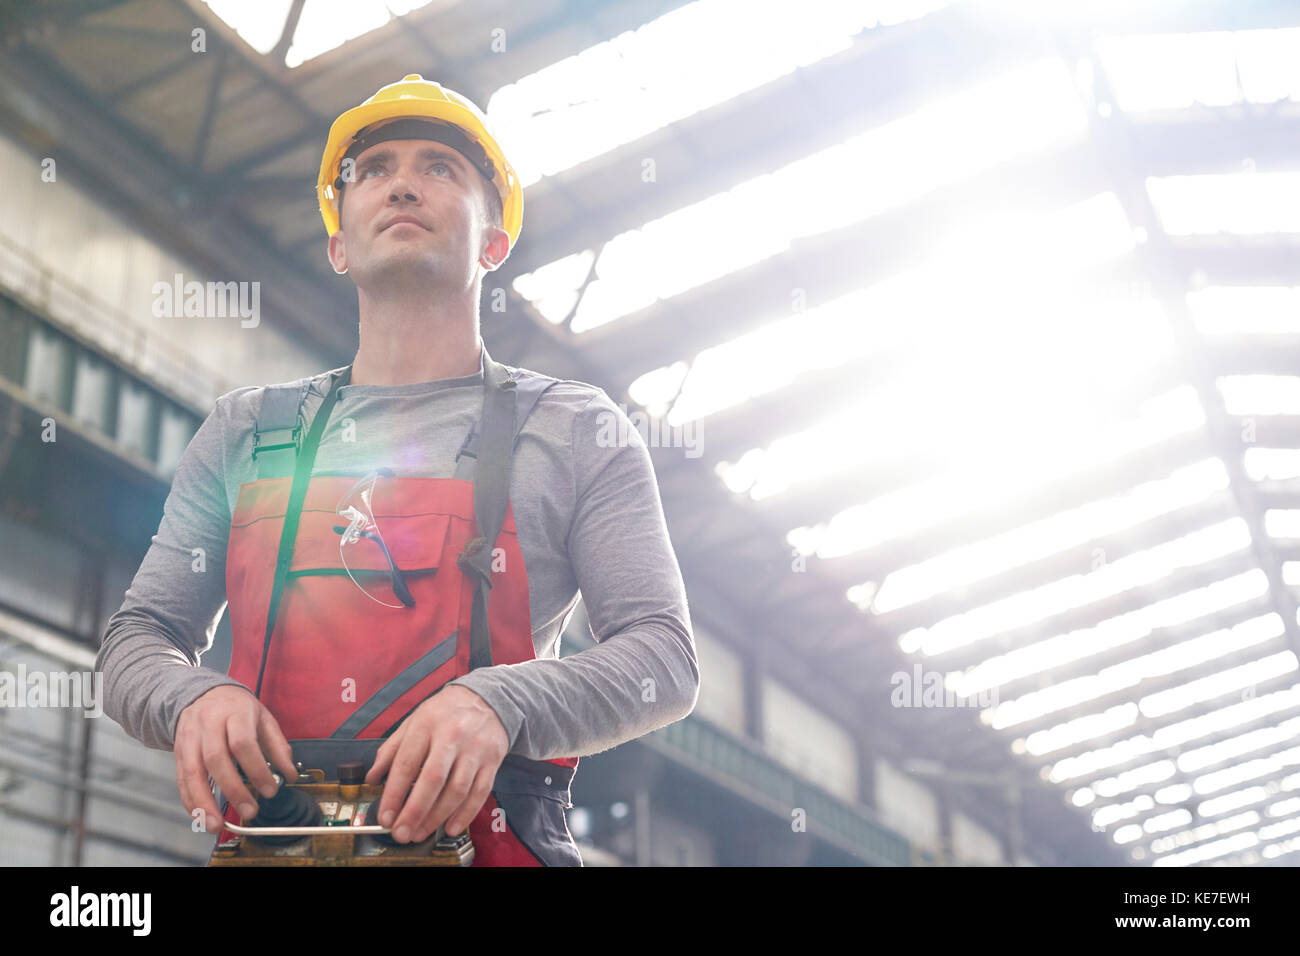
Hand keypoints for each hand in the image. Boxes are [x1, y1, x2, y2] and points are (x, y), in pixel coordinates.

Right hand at [174, 685, 297, 831]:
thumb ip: (278, 746)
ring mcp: (190, 738)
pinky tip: (200, 816)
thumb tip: (289, 775)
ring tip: (217, 825)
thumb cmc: (237, 708)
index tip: (270, 790)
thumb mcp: (264, 718)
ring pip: (193, 772)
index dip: (257, 769)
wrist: (203, 693)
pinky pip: (181, 779)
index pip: (243, 743)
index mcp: (235, 712)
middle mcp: (208, 724)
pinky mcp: (178, 751)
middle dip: (232, 790)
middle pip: (216, 759)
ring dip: (204, 802)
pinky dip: (190, 800)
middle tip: (249, 811)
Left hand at [364, 685, 508, 842]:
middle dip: (415, 811)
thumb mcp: (414, 720)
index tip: (386, 818)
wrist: (487, 698)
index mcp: (426, 725)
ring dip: (437, 817)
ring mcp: (475, 749)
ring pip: (457, 790)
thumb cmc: (445, 712)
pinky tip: (450, 827)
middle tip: (402, 834)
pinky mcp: (492, 760)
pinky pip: (480, 792)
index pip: (406, 764)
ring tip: (420, 833)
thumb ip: (392, 749)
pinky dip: (465, 814)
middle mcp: (451, 736)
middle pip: (432, 780)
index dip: (394, 795)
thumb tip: (373, 778)